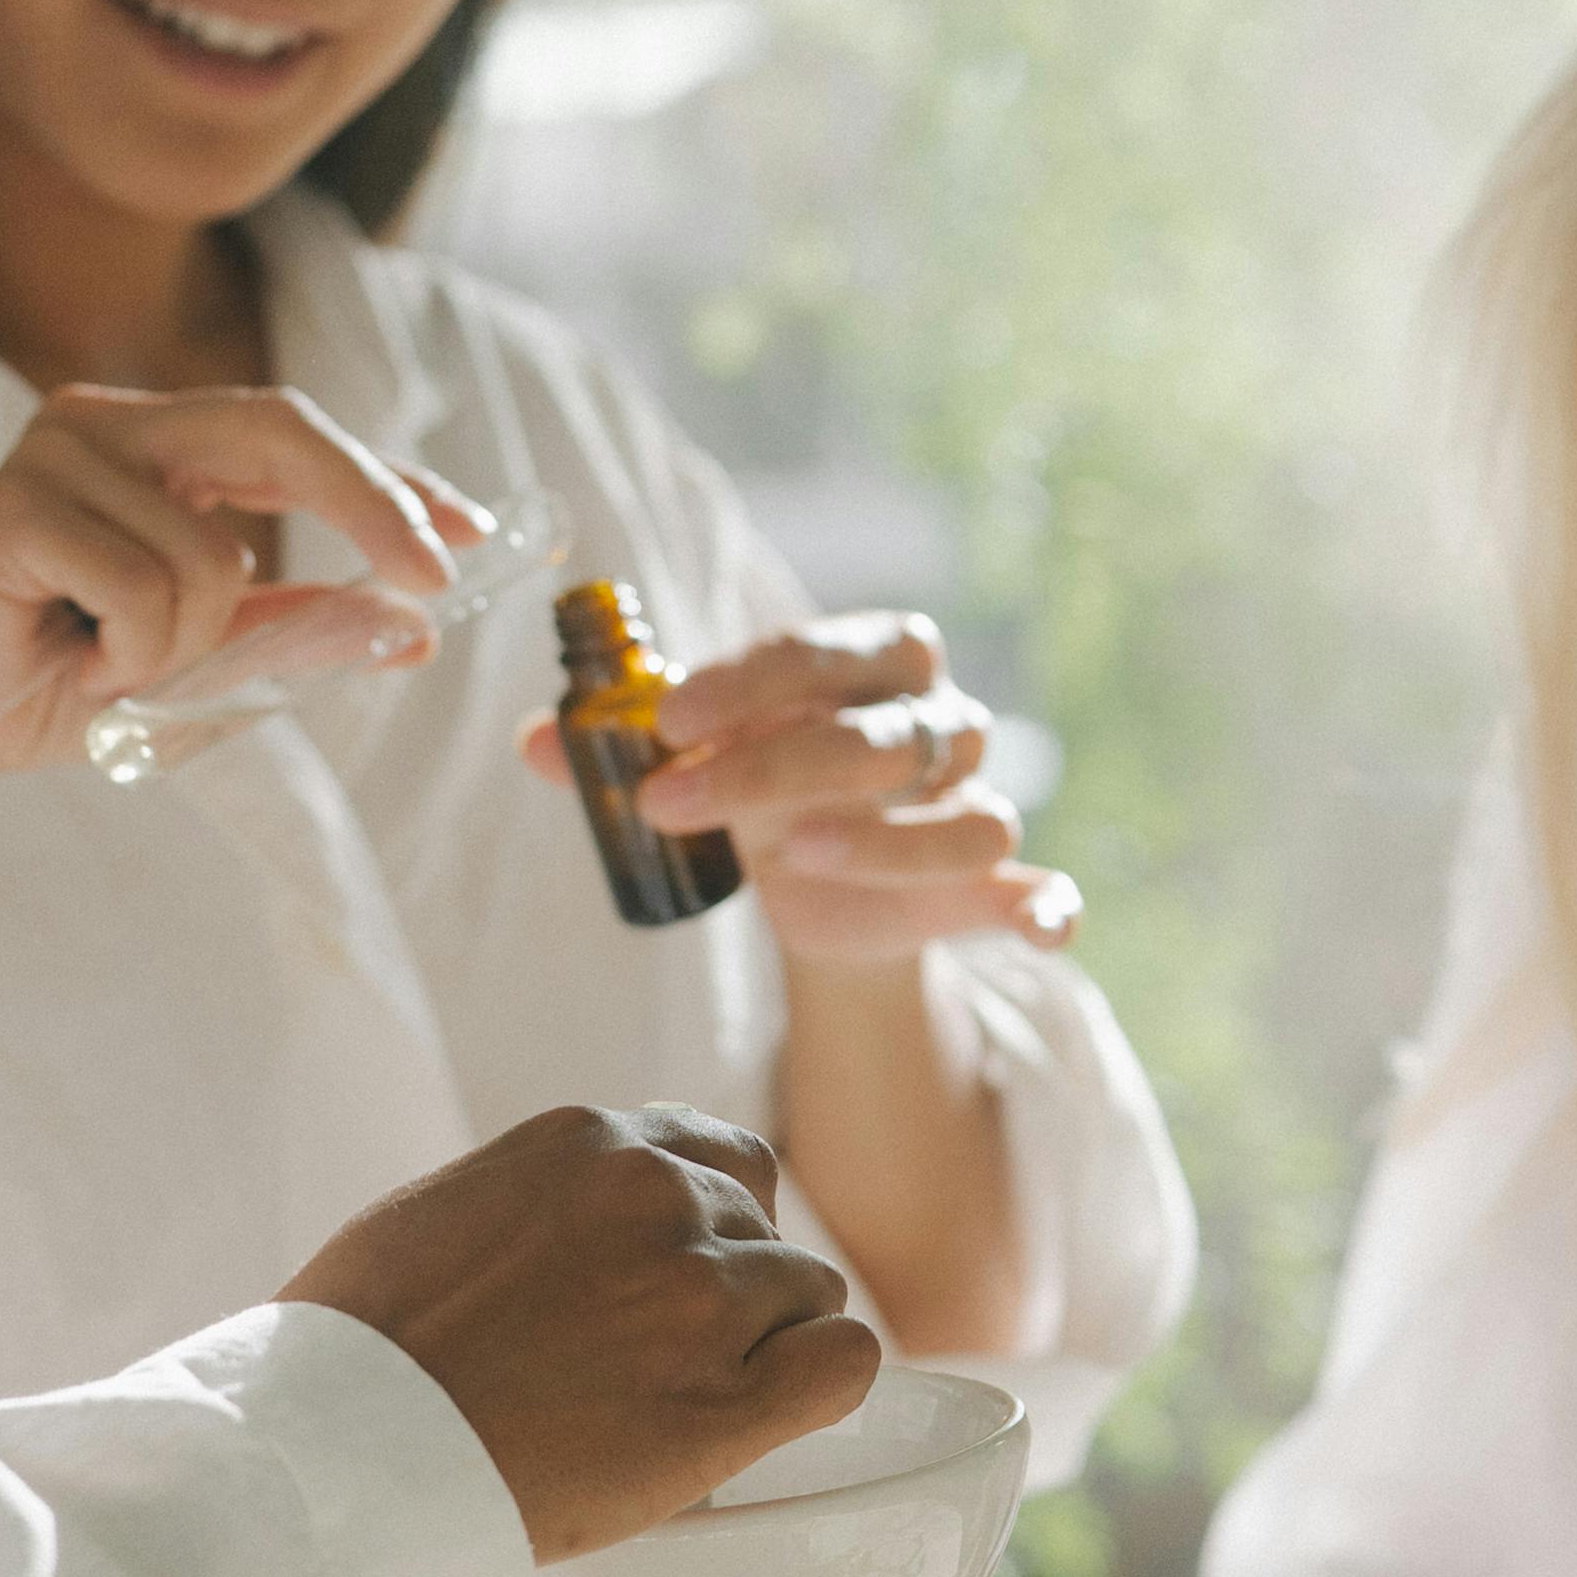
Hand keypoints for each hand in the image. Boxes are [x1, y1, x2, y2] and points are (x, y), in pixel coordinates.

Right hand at [0, 382, 475, 874]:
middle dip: (370, 507)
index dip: (389, 480)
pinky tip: (71, 658)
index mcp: (152, 444)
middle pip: (278, 430)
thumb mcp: (203, 664)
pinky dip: (133, 654)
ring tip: (110, 663)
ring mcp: (57, 450)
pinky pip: (149, 588)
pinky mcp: (17, 503)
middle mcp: (105, 421)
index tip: (471, 530)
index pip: (295, 434)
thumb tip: (412, 627)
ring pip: (215, 551)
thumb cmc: (49, 686)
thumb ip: (295, 631)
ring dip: (186, 645)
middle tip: (430, 583)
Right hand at [279, 1105, 881, 1560]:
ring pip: (808, 1293)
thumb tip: (563, 1235)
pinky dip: (822, 1384)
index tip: (667, 1281)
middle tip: (668, 1363)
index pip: (710, 1156)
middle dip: (730, 1290)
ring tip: (695, 1403)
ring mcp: (700, 1295)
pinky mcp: (726, 1400)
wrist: (341, 1451)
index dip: (702, 1224)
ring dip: (767, 1344)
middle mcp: (660, 1197)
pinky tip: (772, 1417)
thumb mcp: (439, 1216)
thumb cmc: (359, 1352)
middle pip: (761, 1226)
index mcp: (590, 1144)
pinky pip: (843, 1362)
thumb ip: (532, 1204)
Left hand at [513, 611, 1078, 965]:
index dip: (747, 682)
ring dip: (883, 841)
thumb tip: (529, 743)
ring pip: (964, 818)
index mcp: (874, 659)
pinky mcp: (990, 889)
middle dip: (773, 767)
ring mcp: (973, 804)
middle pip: (879, 736)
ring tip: (790, 859)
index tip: (668, 725)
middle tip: (675, 802)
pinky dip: (1047, 907)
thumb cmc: (758, 785)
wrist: (812, 879)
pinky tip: (1035, 925)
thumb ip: (617, 747)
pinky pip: (1041, 892)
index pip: (823, 650)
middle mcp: (938, 723)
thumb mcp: (689, 758)